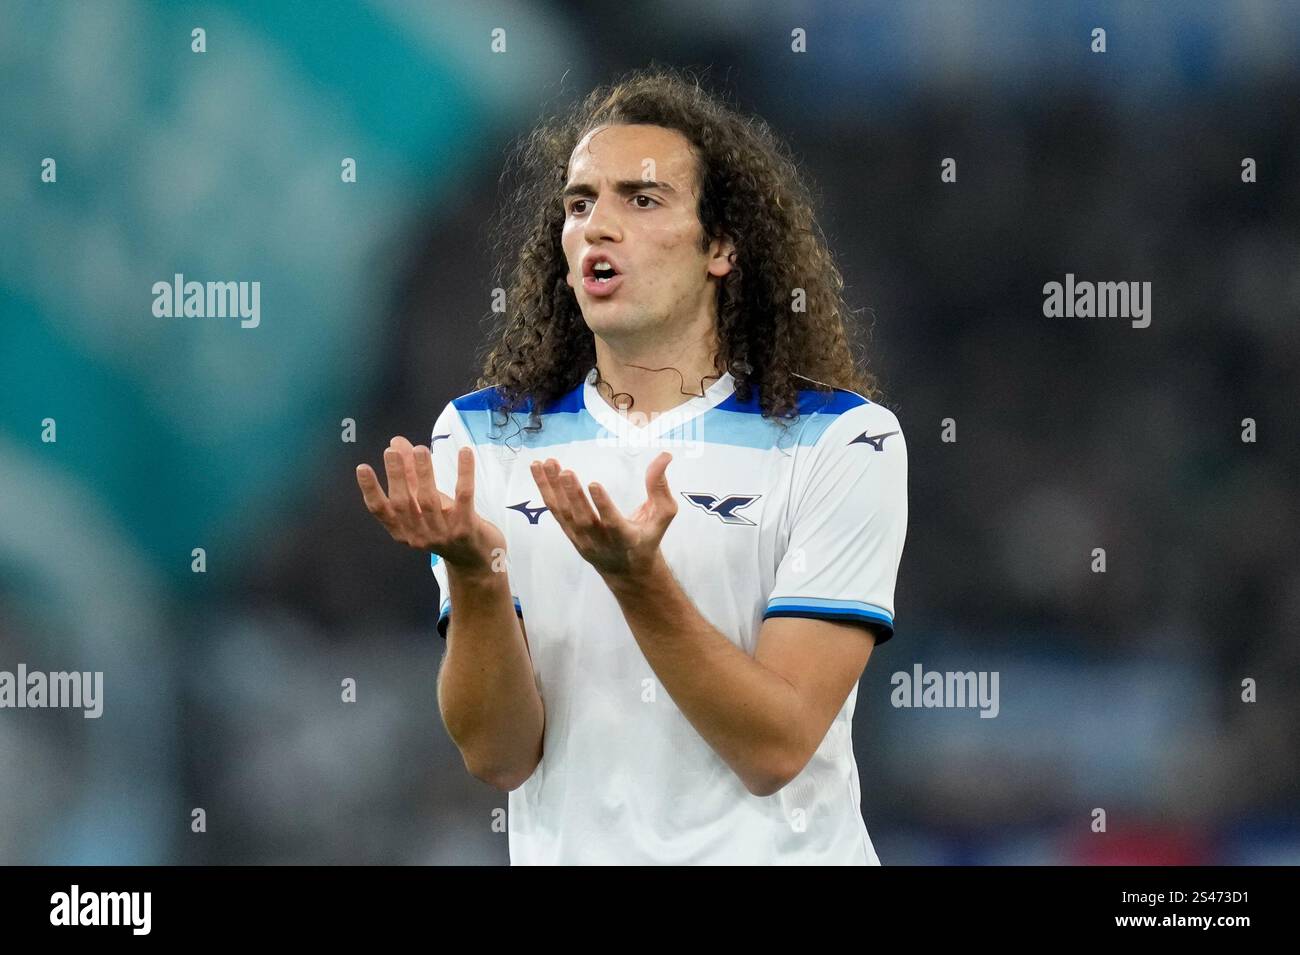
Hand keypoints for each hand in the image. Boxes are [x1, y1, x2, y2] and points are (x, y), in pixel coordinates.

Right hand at [356, 436, 505, 573]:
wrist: (478, 560)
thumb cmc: (447, 527)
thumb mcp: (425, 504)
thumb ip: (410, 475)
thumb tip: (396, 443)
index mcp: (404, 531)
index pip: (381, 511)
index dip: (370, 489)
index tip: (362, 467)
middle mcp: (420, 535)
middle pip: (404, 504)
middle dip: (396, 476)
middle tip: (391, 451)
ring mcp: (443, 534)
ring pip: (430, 501)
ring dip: (424, 473)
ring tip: (420, 449)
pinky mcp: (467, 529)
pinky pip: (464, 497)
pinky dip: (464, 474)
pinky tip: (465, 453)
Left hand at [529, 451, 676, 577]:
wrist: (627, 571)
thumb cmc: (648, 537)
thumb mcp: (662, 516)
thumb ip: (661, 487)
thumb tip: (665, 455)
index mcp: (626, 538)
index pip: (612, 522)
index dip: (603, 505)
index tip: (594, 483)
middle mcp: (600, 542)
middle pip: (582, 519)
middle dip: (573, 495)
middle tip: (566, 471)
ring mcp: (581, 539)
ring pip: (564, 513)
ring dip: (552, 488)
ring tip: (546, 463)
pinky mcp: (569, 533)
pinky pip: (555, 511)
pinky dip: (545, 490)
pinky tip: (538, 470)